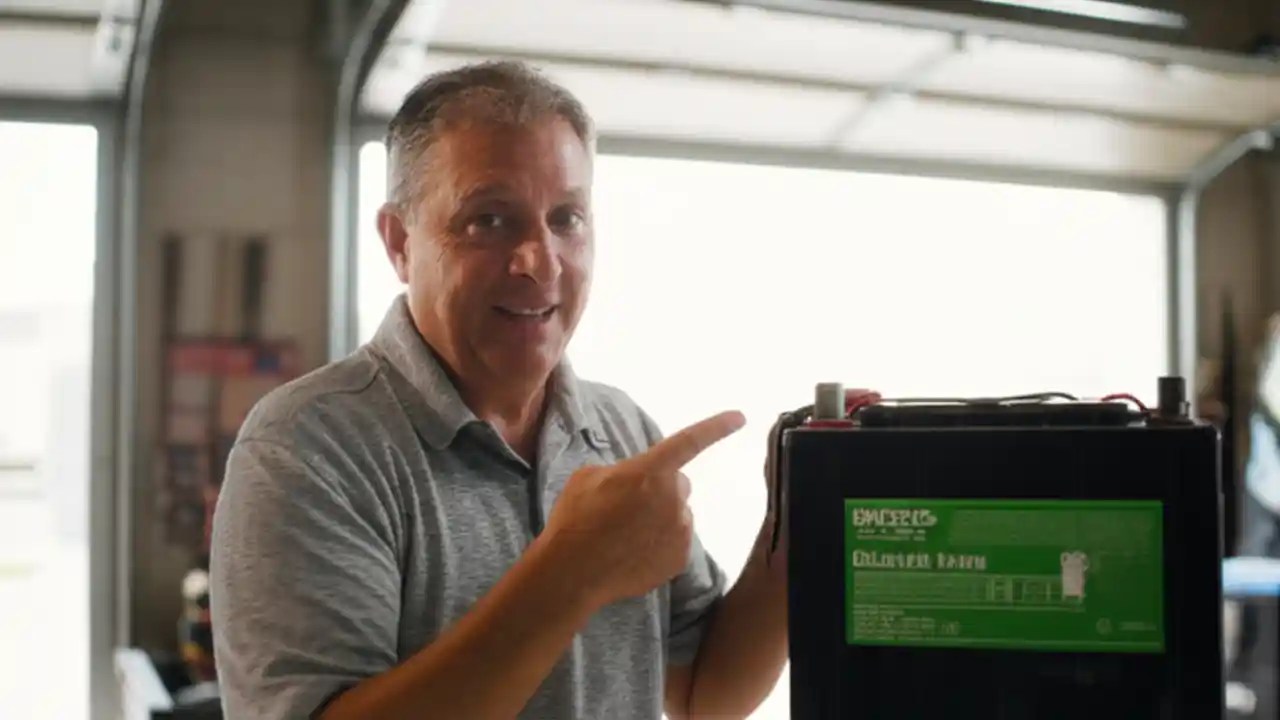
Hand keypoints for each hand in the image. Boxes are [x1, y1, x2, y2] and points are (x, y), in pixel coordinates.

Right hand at [543, 410, 745, 607]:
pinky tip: (633, 553)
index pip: (689, 441)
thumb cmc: (575, 518)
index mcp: (650, 471)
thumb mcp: (588, 478)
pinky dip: (660, 544)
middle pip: (677, 484)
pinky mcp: (680, 558)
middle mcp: (673, 498)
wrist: (573, 571)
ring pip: (677, 515)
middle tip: (629, 507)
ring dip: (660, 518)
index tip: (740, 416)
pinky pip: (676, 541)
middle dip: (660, 489)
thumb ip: (621, 472)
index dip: (716, 427)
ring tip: (626, 535)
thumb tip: (633, 482)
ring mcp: (680, 530)